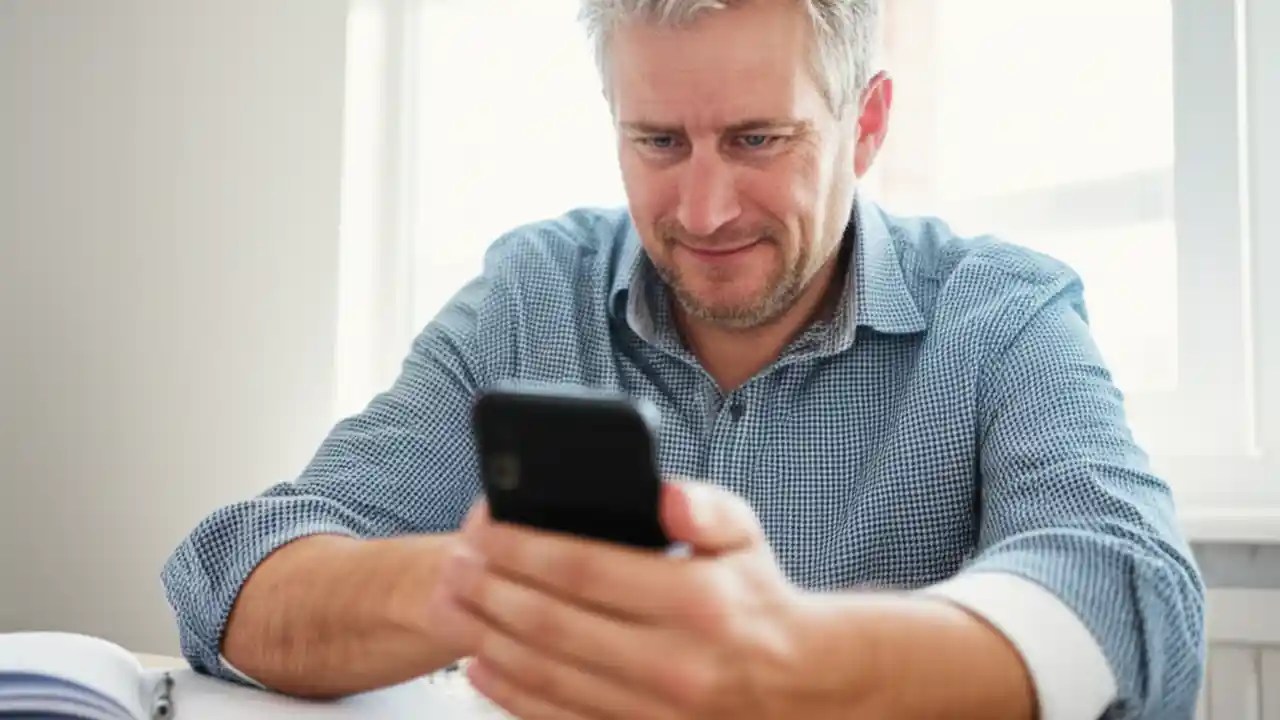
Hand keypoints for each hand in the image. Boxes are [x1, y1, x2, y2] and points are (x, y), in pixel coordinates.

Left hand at [430, 481, 810, 718]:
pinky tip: (479, 666)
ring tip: (451, 606)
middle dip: (490, 591)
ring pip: (546, 674)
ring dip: (487, 638)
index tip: (482, 529)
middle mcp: (673, 661)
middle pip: (552, 623)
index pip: (586, 568)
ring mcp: (653, 709)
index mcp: (696, 601)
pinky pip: (560, 717)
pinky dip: (511, 694)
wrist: (795, 683)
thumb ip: (705, 507)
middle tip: (451, 565)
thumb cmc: (756, 596)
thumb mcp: (745, 536)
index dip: (524, 547)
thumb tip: (664, 495)